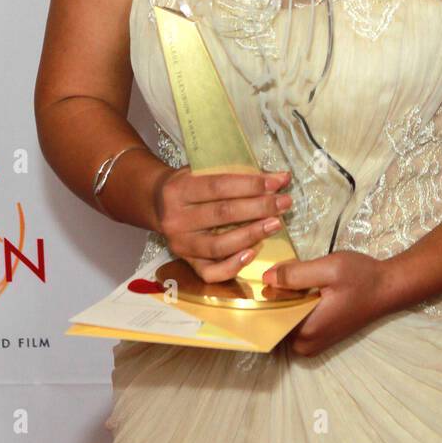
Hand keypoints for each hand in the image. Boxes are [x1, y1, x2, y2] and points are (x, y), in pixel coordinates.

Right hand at [153, 165, 292, 283]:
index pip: (219, 185)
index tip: (277, 182)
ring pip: (219, 245)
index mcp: (179, 189)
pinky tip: (253, 253)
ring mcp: (180, 243)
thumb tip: (280, 178)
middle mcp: (176, 218)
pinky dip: (233, 265)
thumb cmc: (189, 184)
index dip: (250, 184)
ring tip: (275, 224)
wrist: (157, 203)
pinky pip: (210, 272)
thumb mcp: (203, 170)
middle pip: (222, 214)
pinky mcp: (186, 262)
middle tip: (284, 203)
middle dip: (259, 207)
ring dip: (252, 234)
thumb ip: (238, 173)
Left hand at [262, 251, 395, 357]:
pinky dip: (294, 303)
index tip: (276, 271)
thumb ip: (295, 274)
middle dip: (277, 292)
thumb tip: (266, 278)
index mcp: (306, 330)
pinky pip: (293, 320)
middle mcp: (305, 344)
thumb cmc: (362, 278)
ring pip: (283, 317)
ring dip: (286, 297)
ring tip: (302, 277)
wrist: (387, 288)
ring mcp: (310, 345)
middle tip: (293, 270)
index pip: (269, 312)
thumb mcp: (329, 268)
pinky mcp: (315, 339)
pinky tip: (307, 287)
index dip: (268, 289)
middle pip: (274, 315)